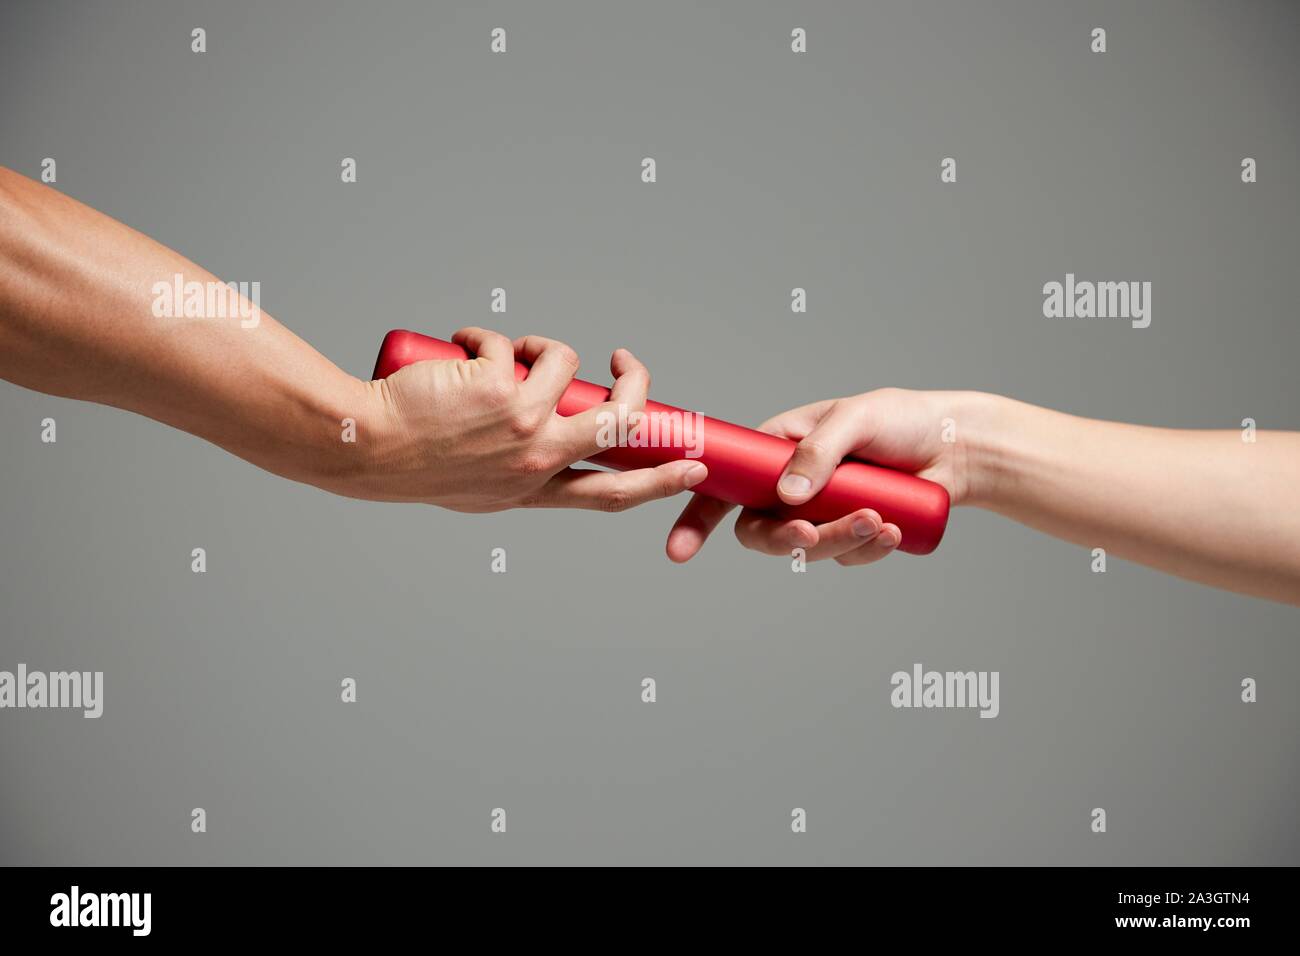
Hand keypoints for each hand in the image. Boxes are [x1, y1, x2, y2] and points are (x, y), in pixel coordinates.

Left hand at [353, 327, 707, 511]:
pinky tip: (456, 347)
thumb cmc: (415, 464)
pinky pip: (512, 343)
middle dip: (635, 385)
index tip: (695, 468)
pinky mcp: (501, 388)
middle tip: (622, 362)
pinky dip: (485, 336)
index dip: (660, 481)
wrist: (366, 448)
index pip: (611, 494)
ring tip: (501, 351)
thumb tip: (553, 426)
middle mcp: (537, 462)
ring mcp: (524, 424)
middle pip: (620, 424)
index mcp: (534, 492)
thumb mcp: (478, 486)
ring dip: (540, 346)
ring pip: (567, 364)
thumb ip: (520, 469)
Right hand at [666, 389, 983, 563]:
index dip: (697, 517)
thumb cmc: (901, 419)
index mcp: (776, 450)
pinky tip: (894, 531)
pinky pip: (845, 557)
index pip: (726, 484)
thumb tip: (788, 497)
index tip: (681, 550)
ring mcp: (821, 512)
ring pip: (807, 548)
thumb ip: (818, 452)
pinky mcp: (852, 532)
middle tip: (813, 535)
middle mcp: (791, 484)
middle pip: (762, 531)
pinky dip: (867, 550)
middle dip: (787, 541)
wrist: (956, 447)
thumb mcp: (855, 419)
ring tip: (881, 521)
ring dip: (840, 541)